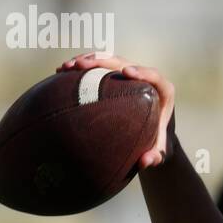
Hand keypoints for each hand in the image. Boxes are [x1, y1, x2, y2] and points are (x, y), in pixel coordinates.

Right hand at [56, 53, 175, 169]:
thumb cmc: (155, 138)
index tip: (125, 72)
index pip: (154, 76)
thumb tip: (145, 161)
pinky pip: (98, 67)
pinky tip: (61, 71)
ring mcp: (128, 73)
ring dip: (87, 61)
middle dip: (103, 61)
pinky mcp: (115, 74)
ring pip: (108, 61)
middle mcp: (145, 78)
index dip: (141, 71)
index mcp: (162, 92)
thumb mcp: (158, 150)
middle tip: (82, 65)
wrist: (152, 129)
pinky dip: (80, 67)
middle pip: (124, 63)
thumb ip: (155, 156)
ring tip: (66, 66)